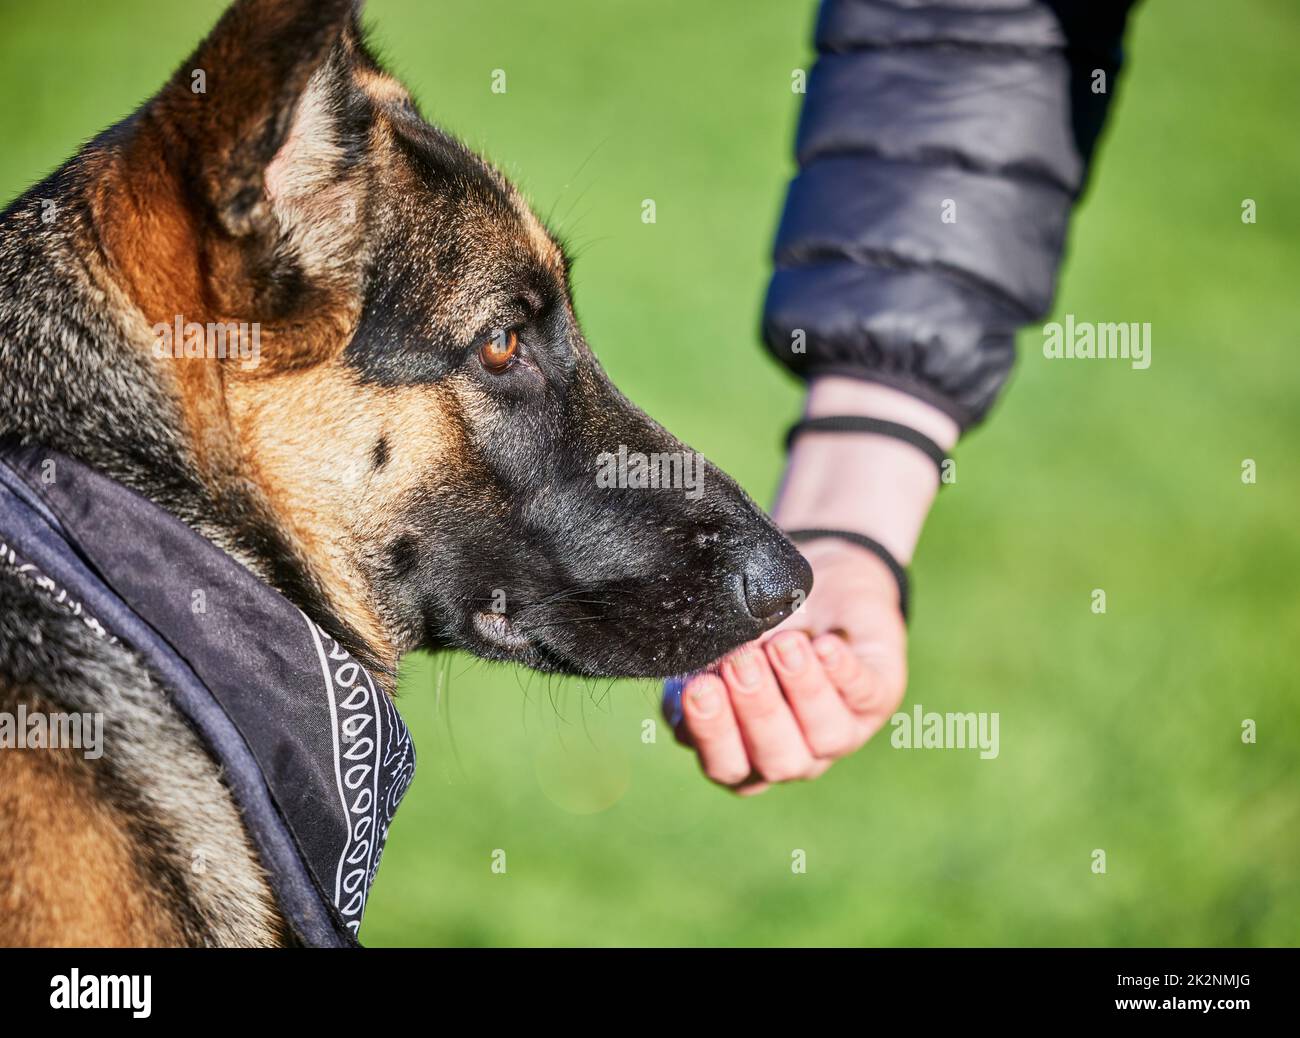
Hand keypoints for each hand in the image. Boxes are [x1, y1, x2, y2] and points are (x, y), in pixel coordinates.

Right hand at [671, 538, 905, 793]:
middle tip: (741, 661)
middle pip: (778, 760)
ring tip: (784, 643)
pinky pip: (865, 693)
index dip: (712, 733)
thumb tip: (691, 671)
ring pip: (826, 735)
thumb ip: (705, 663)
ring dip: (801, 688)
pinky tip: (824, 645)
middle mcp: (796, 753)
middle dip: (757, 710)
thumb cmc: (761, 622)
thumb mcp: (726, 640)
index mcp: (746, 751)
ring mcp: (842, 731)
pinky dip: (843, 671)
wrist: (822, 586)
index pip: (725, 765)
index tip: (698, 688)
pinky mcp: (879, 696)